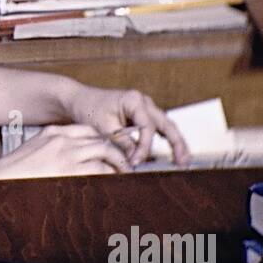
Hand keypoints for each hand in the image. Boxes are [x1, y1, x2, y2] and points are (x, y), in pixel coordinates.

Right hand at [0, 124, 131, 180]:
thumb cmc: (6, 177)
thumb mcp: (30, 155)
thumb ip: (49, 154)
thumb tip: (63, 165)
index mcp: (51, 134)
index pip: (86, 130)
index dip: (102, 141)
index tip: (108, 151)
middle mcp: (62, 141)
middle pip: (100, 140)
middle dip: (116, 153)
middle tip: (124, 165)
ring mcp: (66, 155)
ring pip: (105, 153)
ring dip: (118, 166)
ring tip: (124, 177)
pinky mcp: (70, 172)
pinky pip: (100, 172)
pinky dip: (110, 178)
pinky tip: (113, 185)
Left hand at [63, 86, 189, 165]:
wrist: (79, 100)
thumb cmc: (89, 109)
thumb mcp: (104, 127)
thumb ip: (122, 142)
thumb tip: (135, 160)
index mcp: (134, 100)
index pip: (147, 126)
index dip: (144, 146)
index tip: (136, 161)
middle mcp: (144, 102)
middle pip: (167, 124)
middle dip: (177, 144)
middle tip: (183, 162)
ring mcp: (145, 108)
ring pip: (166, 126)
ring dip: (176, 142)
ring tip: (183, 160)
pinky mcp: (142, 115)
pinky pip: (158, 128)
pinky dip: (166, 139)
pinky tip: (174, 153)